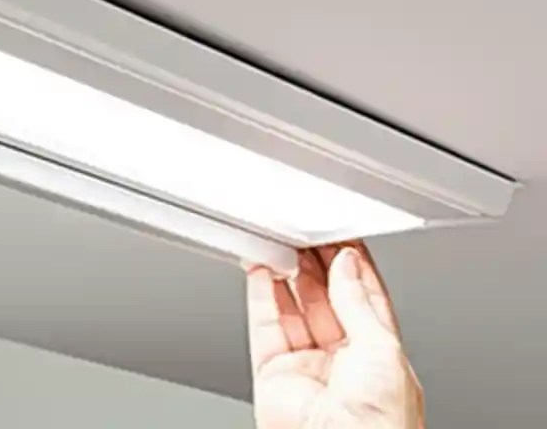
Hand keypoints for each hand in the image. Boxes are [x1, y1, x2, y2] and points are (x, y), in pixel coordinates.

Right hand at [246, 242, 423, 428]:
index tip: (339, 236)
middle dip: (315, 263)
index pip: (364, 298)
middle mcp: (342, 361)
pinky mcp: (272, 372)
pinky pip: (264, 325)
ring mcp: (306, 366)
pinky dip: (259, 294)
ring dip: (286, 273)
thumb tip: (346, 265)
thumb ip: (357, 302)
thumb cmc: (380, 425)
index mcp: (380, 356)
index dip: (351, 265)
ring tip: (280, 243)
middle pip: (325, 299)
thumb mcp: (383, 348)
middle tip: (305, 232)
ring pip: (292, 308)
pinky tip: (261, 269)